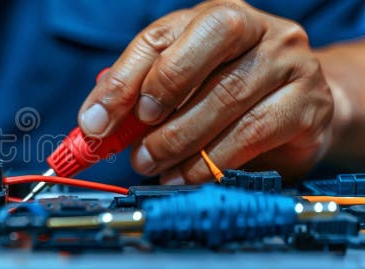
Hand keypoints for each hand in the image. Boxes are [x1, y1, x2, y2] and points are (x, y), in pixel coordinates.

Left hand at [78, 0, 333, 182]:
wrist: (301, 111)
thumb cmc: (227, 95)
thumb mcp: (181, 89)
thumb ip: (138, 99)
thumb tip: (94, 125)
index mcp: (212, 17)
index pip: (160, 37)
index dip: (122, 81)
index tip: (95, 123)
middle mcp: (255, 27)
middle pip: (207, 42)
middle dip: (162, 92)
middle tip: (136, 140)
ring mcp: (288, 62)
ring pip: (227, 95)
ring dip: (179, 140)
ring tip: (153, 165)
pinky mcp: (308, 104)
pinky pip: (253, 133)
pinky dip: (211, 161)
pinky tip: (186, 176)